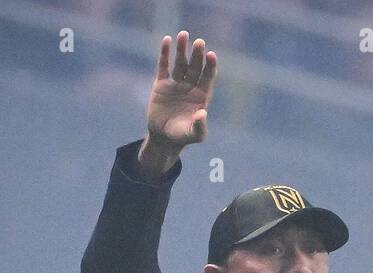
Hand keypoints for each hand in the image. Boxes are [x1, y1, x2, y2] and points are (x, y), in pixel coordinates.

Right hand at [139, 31, 217, 174]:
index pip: (208, 76)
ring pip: (180, 62)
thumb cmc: (182, 137)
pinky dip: (165, 53)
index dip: (210, 66)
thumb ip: (200, 126)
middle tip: (199, 42)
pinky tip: (167, 40)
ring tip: (183, 35)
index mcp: (201, 95)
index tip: (211, 55)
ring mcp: (176, 83)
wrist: (163, 138)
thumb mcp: (194, 135)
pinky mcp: (161, 84)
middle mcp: (190, 86)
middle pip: (195, 66)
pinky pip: (164, 66)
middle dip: (197, 54)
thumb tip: (203, 113)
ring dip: (182, 49)